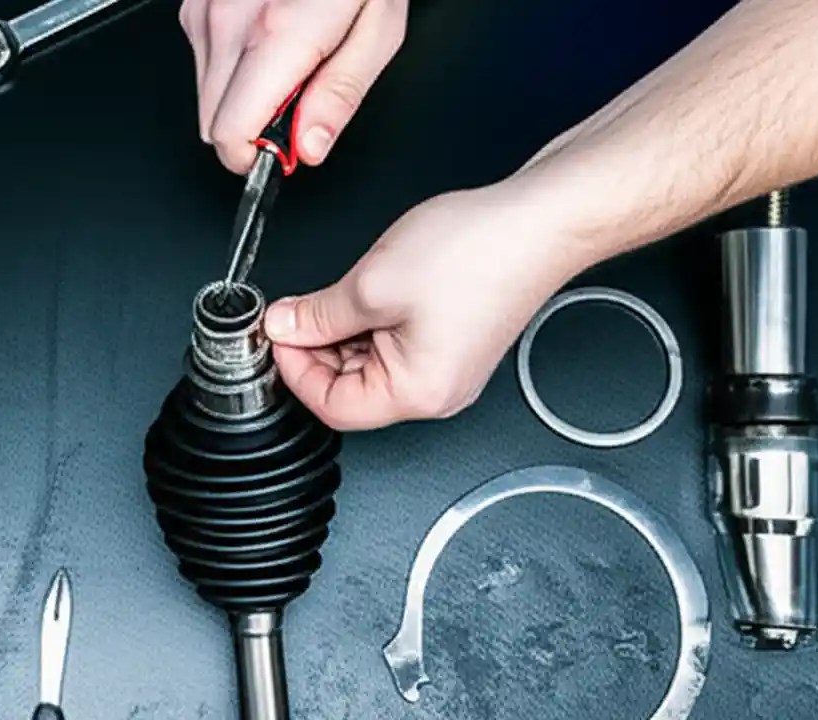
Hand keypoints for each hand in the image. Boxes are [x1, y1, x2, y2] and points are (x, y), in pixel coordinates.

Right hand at [179, 0, 407, 173]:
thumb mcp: (378, 30)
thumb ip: (341, 95)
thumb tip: (310, 147)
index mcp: (275, 37)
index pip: (229, 137)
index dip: (257, 156)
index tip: (284, 150)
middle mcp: (227, 22)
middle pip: (211, 123)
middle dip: (252, 126)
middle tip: (298, 97)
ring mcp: (203, 8)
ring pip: (204, 93)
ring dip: (242, 92)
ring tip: (289, 55)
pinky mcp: (194, 1)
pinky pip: (202, 58)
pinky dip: (232, 62)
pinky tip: (269, 33)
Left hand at [262, 185, 589, 430]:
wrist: (541, 220)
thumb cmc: (480, 252)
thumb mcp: (372, 283)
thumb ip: (318, 315)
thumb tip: (284, 328)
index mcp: (417, 392)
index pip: (332, 407)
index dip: (295, 372)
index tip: (276, 336)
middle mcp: (436, 392)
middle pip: (350, 389)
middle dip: (316, 350)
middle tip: (294, 312)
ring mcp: (447, 368)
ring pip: (370, 364)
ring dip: (342, 332)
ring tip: (335, 293)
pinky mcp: (453, 341)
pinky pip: (395, 344)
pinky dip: (370, 321)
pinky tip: (365, 290)